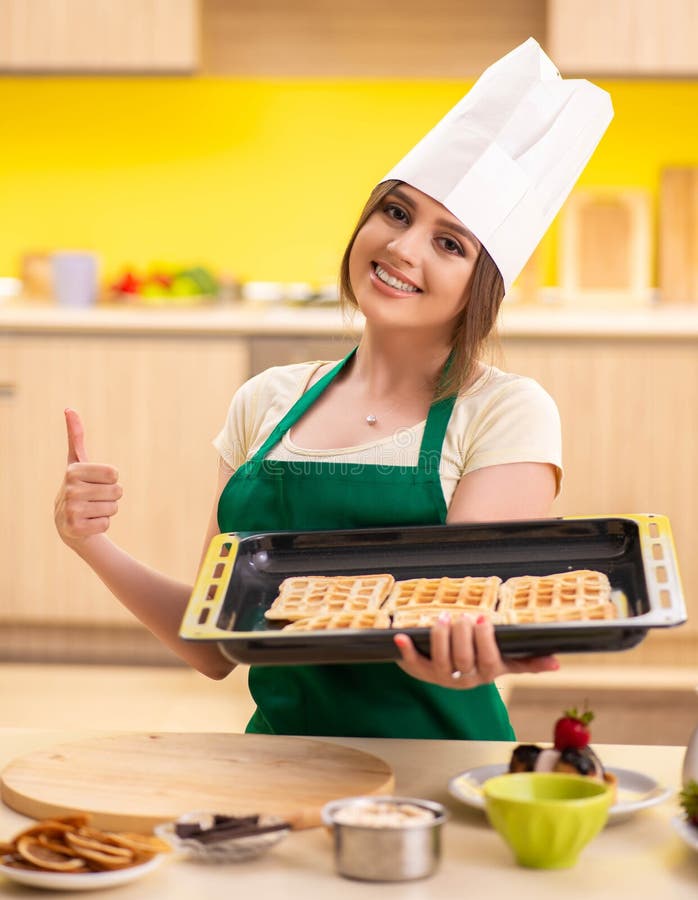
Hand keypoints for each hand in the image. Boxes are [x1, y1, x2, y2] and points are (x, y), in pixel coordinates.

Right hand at [54, 409, 122, 546]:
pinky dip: (101, 525)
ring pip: (114, 508)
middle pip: (117, 491)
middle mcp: (70, 490)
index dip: (111, 479)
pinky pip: (106, 524)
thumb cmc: (79, 486)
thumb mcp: (78, 462)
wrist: (67, 522)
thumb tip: (69, 409)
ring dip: (107, 511)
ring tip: (92, 510)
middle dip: (111, 496)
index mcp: (73, 471)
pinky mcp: (75, 529)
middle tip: (94, 498)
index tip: (96, 482)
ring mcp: (71, 510)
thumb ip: (76, 436)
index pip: (114, 474)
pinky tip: (88, 523)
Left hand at [393, 613, 558, 688]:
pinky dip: (407, 651)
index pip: (489, 660)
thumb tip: (557, 662)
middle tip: (464, 616)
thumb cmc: (481, 662)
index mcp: (487, 673)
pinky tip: (400, 637)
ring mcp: (443, 678)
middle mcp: (465, 679)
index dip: (486, 640)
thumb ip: (528, 661)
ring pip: (441, 662)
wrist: (450, 673)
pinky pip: (413, 665)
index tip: (485, 619)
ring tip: (442, 618)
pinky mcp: (422, 672)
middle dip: (463, 634)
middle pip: (464, 659)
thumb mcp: (505, 662)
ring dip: (440, 638)